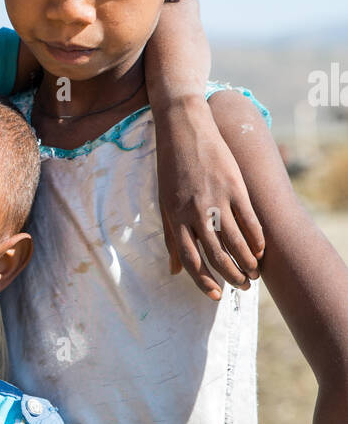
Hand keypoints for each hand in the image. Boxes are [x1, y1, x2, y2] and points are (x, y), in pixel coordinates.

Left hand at [156, 98, 263, 299]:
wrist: (183, 128)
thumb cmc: (171, 168)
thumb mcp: (163, 203)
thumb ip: (170, 238)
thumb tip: (172, 271)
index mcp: (175, 217)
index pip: (190, 259)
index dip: (203, 281)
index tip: (216, 295)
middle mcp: (195, 211)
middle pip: (215, 254)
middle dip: (231, 275)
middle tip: (242, 286)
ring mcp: (216, 199)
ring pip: (235, 241)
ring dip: (247, 262)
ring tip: (254, 273)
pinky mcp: (234, 186)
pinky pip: (249, 219)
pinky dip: (256, 238)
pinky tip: (261, 250)